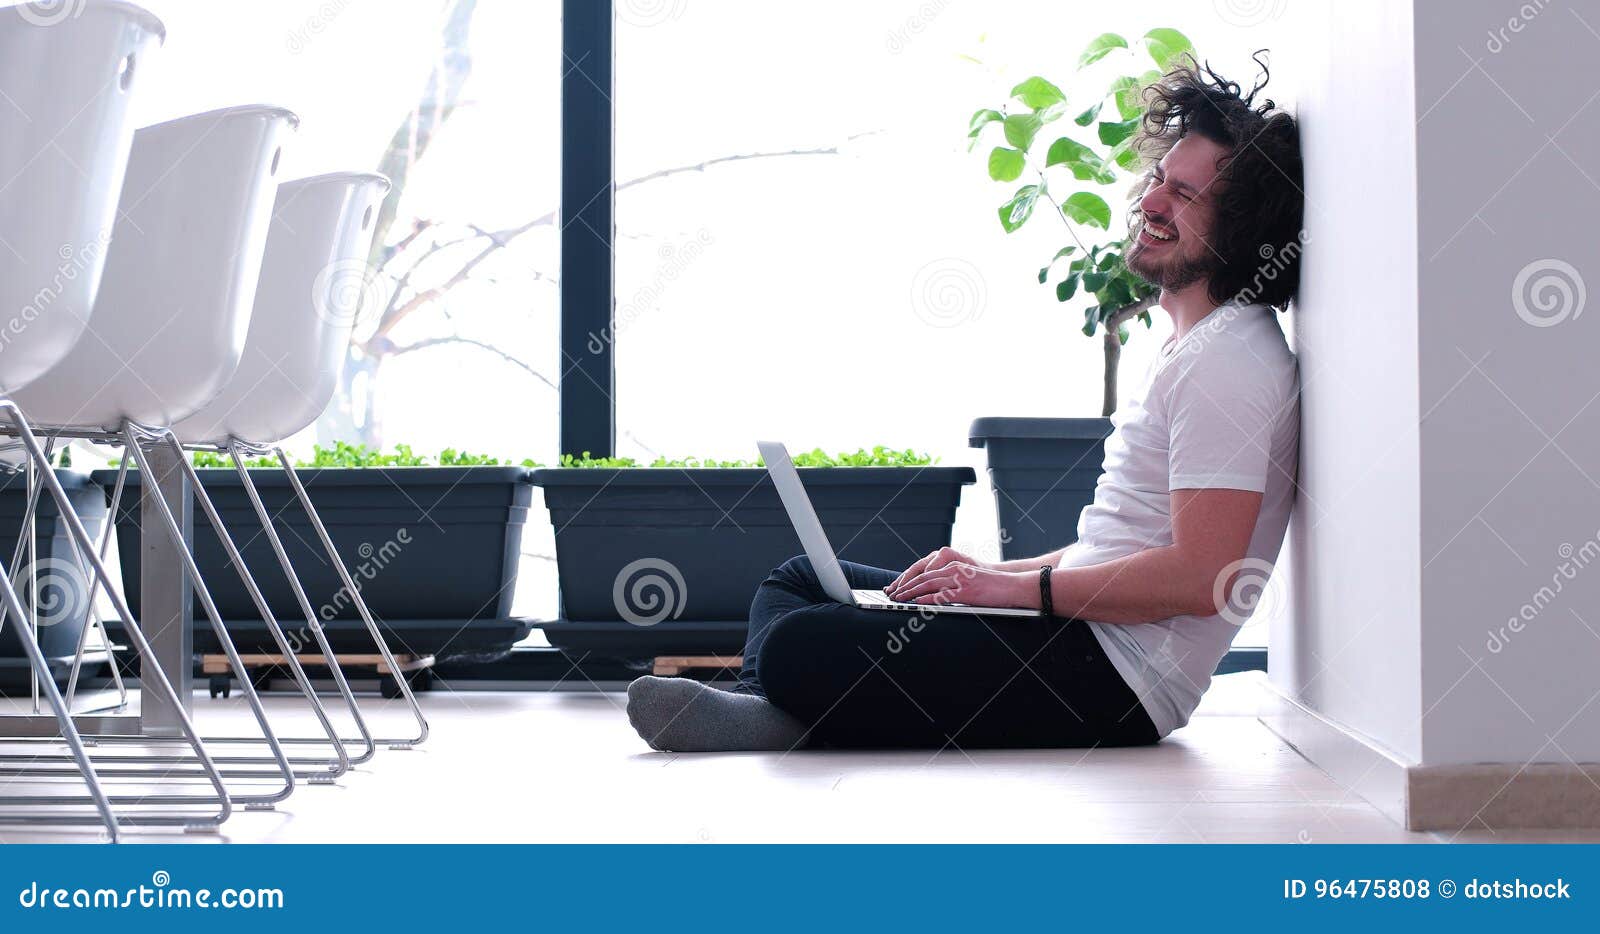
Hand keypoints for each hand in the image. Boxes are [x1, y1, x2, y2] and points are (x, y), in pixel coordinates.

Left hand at [888, 563, 1030, 608]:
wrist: (1015, 587)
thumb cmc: (995, 588)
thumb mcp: (971, 581)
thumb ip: (954, 585)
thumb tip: (938, 597)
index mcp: (955, 567)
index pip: (926, 572)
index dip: (910, 580)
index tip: (898, 588)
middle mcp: (955, 571)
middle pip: (924, 577)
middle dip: (906, 586)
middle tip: (893, 594)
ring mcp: (960, 581)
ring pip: (929, 584)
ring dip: (911, 592)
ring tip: (899, 599)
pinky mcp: (966, 592)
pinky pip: (942, 595)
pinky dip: (927, 599)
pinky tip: (918, 603)